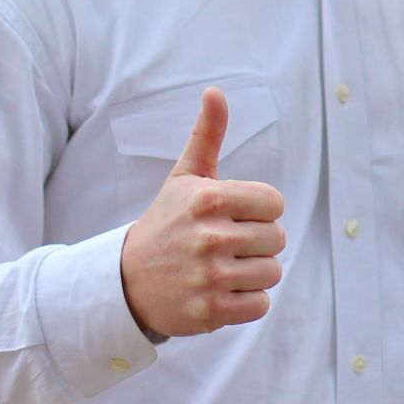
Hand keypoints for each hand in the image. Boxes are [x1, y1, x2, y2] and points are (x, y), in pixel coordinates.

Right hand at [120, 87, 286, 336]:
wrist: (126, 281)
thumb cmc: (166, 223)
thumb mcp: (184, 177)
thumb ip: (206, 135)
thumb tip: (215, 92)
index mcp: (208, 199)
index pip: (274, 203)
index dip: (259, 210)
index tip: (233, 215)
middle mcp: (210, 236)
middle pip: (277, 239)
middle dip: (257, 242)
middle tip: (226, 244)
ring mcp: (209, 276)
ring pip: (272, 272)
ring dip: (253, 272)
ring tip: (223, 268)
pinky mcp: (210, 311)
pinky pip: (261, 304)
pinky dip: (247, 301)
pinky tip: (222, 291)